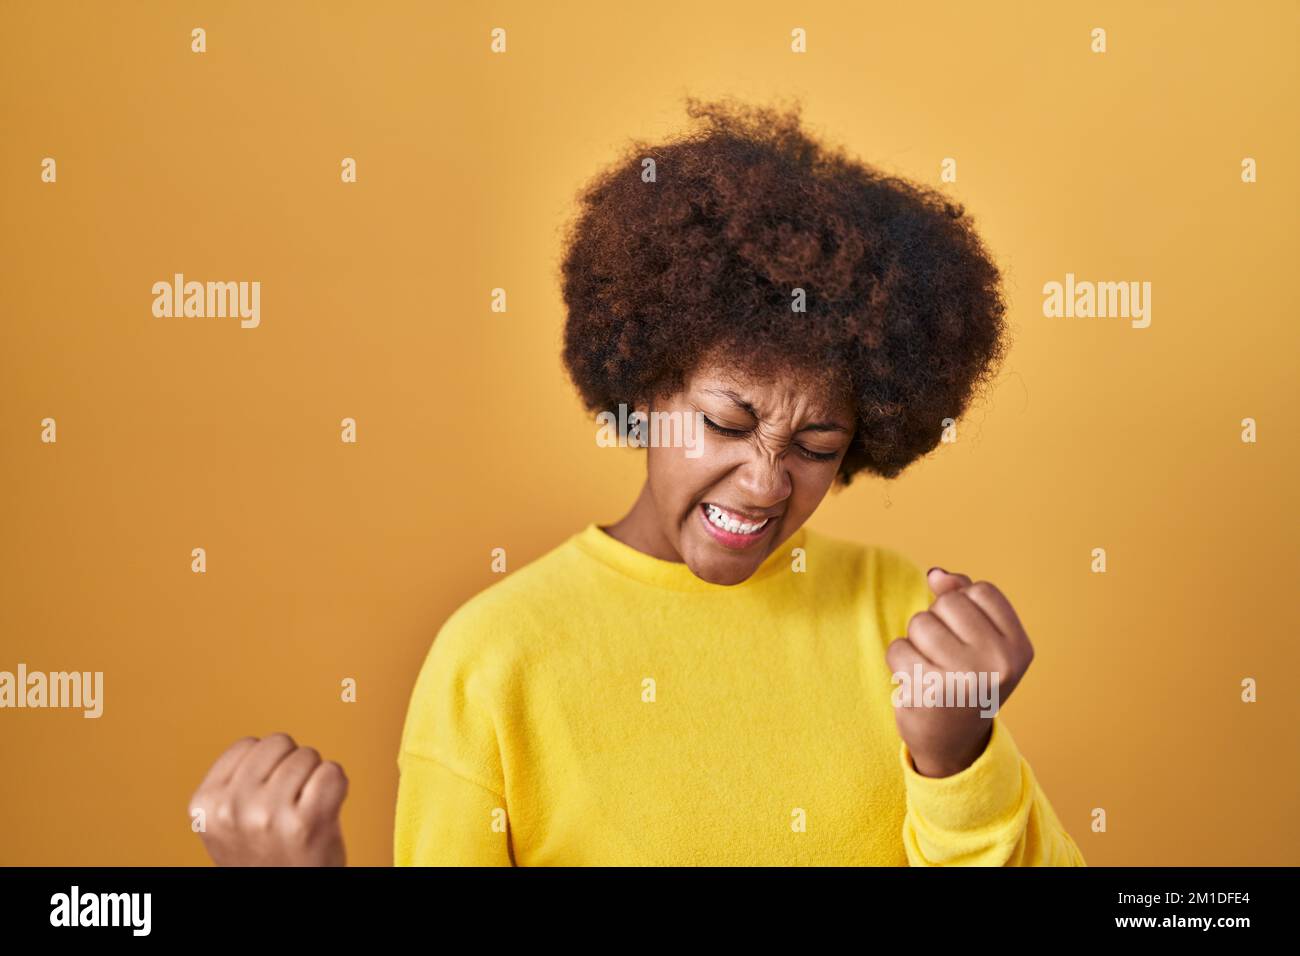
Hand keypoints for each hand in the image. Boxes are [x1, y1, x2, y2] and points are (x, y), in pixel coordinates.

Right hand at [188, 734, 348, 865]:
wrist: (285, 899)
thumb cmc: (264, 861)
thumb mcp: (226, 824)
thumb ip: (233, 786)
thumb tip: (260, 744)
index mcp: (205, 804)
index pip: (247, 744)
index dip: (266, 763)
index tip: (267, 790)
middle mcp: (233, 808)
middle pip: (279, 742)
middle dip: (291, 764)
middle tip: (290, 800)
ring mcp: (269, 815)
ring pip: (308, 755)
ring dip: (314, 776)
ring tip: (304, 809)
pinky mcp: (307, 822)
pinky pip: (332, 773)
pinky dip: (337, 787)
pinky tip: (325, 809)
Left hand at [886, 569, 1033, 777]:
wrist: (953, 744)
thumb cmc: (966, 679)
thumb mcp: (981, 639)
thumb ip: (963, 597)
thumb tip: (936, 574)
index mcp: (1019, 648)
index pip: (981, 591)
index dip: (964, 607)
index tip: (969, 639)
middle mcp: (999, 664)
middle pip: (947, 603)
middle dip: (937, 622)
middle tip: (948, 658)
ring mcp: (965, 680)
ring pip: (920, 623)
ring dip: (916, 642)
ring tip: (932, 669)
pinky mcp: (930, 693)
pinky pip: (898, 649)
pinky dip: (900, 663)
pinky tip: (917, 684)